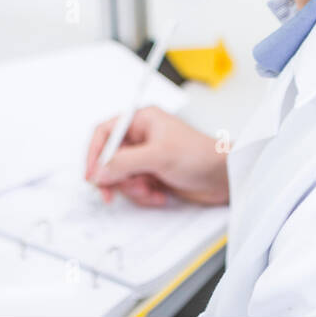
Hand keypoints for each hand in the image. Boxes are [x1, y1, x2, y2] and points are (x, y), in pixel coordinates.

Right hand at [85, 106, 228, 206]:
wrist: (224, 178)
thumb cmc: (200, 155)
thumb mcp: (159, 156)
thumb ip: (125, 162)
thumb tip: (99, 171)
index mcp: (141, 120)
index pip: (105, 133)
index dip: (94, 154)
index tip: (92, 175)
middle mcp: (142, 137)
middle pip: (109, 159)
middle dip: (116, 178)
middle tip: (115, 193)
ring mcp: (147, 157)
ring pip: (121, 177)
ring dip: (133, 189)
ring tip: (151, 190)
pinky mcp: (153, 175)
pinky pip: (135, 188)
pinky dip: (144, 195)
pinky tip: (159, 195)